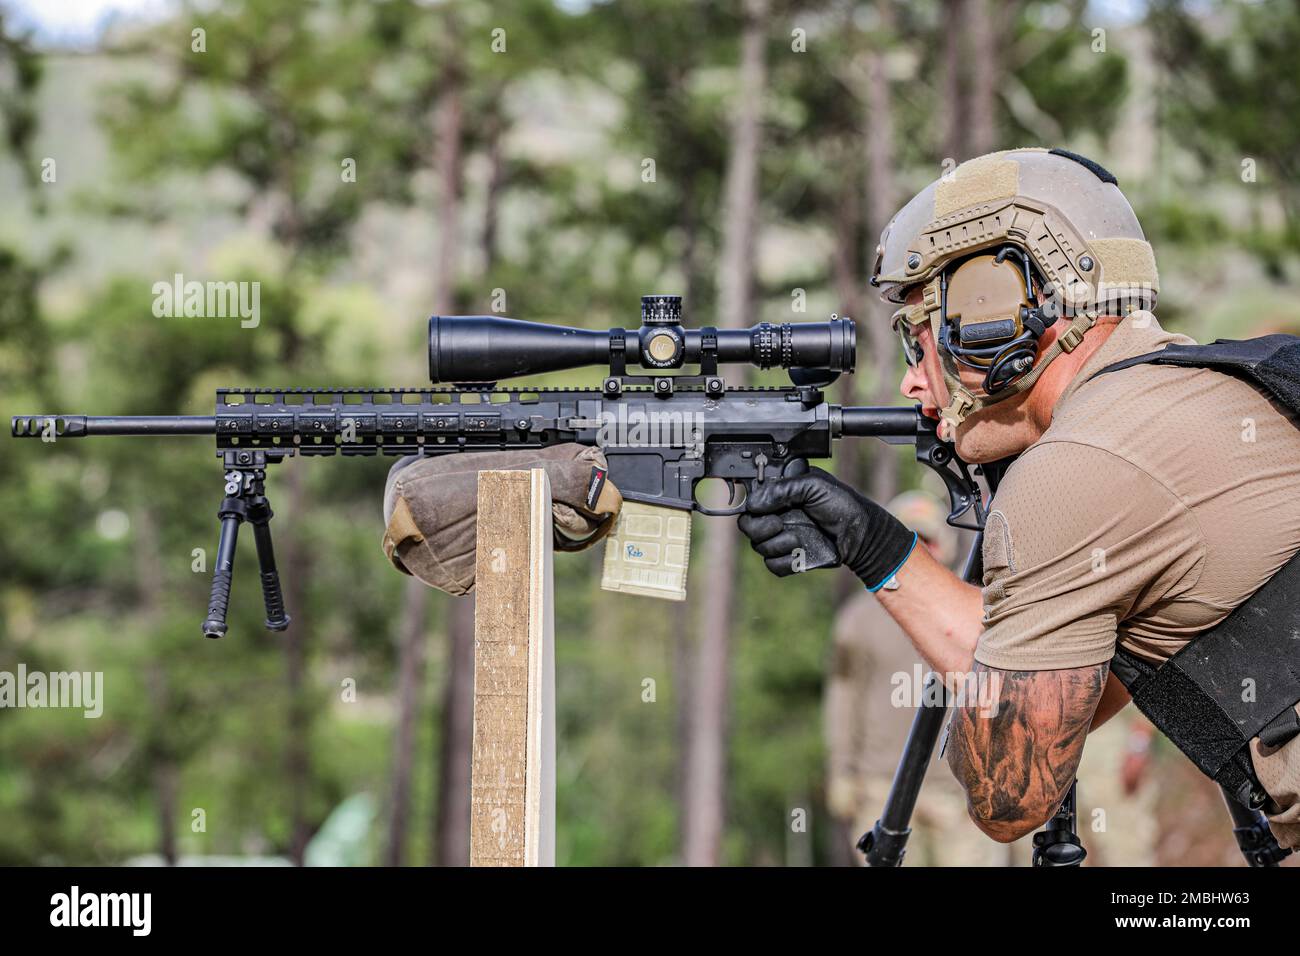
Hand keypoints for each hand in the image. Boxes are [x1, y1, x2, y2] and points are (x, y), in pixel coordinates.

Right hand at [737, 466, 915, 587]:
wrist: (860, 534)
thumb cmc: (841, 504)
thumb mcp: (813, 485)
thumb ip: (782, 489)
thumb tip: (753, 503)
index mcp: (779, 496)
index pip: (749, 502)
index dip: (751, 508)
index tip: (763, 509)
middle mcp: (776, 517)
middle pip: (747, 527)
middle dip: (760, 527)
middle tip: (779, 523)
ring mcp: (781, 539)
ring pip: (759, 547)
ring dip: (778, 544)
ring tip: (799, 538)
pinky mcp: (789, 559)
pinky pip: (772, 565)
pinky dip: (785, 562)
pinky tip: (800, 553)